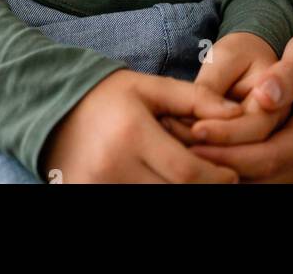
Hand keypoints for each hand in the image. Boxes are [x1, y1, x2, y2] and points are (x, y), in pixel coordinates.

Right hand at [38, 68, 245, 183]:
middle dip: (201, 189)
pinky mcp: (87, 198)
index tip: (231, 174)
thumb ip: (195, 98)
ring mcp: (98, 187)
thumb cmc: (109, 96)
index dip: (216, 178)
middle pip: (173, 194)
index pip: (186, 173)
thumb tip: (238, 112)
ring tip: (188, 177)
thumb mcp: (151, 87)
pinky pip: (131, 205)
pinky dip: (152, 196)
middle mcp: (114, 166)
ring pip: (155, 203)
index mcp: (133, 134)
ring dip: (177, 193)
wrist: (54, 109)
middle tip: (215, 178)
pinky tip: (161, 182)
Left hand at [164, 27, 292, 183]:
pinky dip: (219, 159)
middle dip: (212, 159)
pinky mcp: (279, 165)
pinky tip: (192, 141)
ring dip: (212, 162)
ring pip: (247, 178)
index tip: (194, 130)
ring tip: (175, 138)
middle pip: (253, 173)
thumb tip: (267, 96)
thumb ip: (290, 74)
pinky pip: (246, 171)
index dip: (229, 146)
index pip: (266, 154)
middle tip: (173, 137)